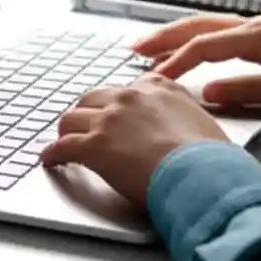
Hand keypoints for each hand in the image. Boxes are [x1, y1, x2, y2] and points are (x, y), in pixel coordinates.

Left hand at [41, 73, 228, 206]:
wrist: (202, 173)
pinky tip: (51, 160)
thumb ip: (183, 115)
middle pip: (92, 99)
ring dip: (67, 131)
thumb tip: (182, 129)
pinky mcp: (93, 146)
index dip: (115, 104)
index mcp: (157, 87)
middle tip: (84, 127)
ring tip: (64, 142)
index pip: (125, 89)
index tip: (113, 113)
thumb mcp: (202, 120)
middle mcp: (129, 96)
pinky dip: (53, 154)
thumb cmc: (209, 157)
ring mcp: (108, 119)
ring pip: (71, 118)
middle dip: (85, 114)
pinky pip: (62, 147)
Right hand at [133, 14, 260, 110]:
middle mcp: (256, 26)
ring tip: (152, 47)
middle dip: (164, 38)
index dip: (175, 63)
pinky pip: (221, 33)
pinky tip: (191, 48)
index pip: (204, 47)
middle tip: (134, 50)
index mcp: (259, 36)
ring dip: (178, 35)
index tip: (153, 79)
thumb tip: (208, 93)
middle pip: (198, 27)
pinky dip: (198, 38)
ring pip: (208, 27)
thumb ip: (247, 90)